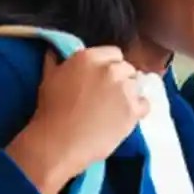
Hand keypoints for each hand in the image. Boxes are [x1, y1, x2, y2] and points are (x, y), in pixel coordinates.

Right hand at [7, 47, 148, 193]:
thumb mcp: (49, 79)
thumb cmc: (50, 111)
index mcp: (89, 57)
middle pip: (127, 68)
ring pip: (136, 85)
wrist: (59, 142)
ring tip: (113, 109)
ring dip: (128, 94)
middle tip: (107, 95)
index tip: (102, 78)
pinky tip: (123, 118)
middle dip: (120, 79)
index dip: (110, 65)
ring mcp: (124, 89)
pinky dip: (138, 110)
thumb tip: (56, 51)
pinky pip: (145, 104)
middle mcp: (110, 69)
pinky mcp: (134, 109)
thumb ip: (57, 61)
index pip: (114, 53)